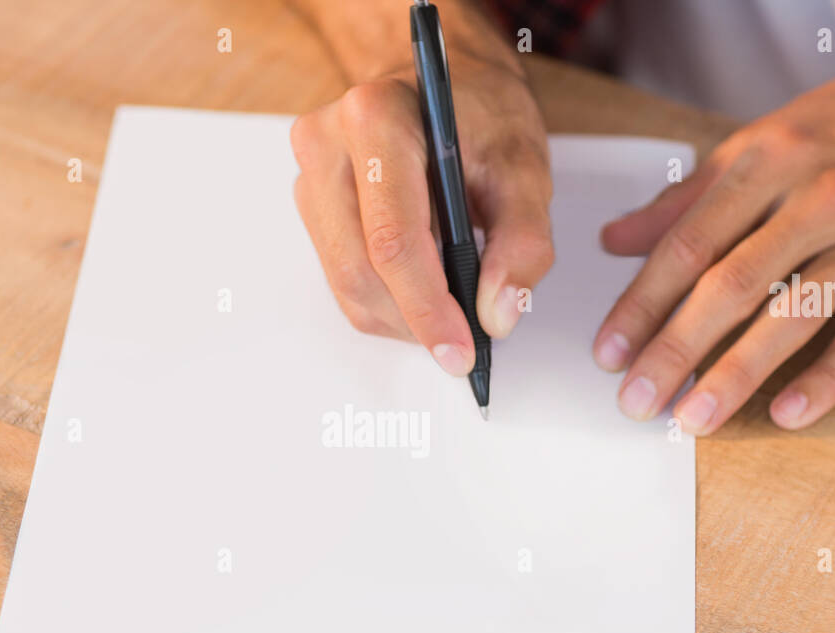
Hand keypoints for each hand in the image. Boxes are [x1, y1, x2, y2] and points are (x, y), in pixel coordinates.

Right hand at [290, 54, 553, 375]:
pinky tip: (423, 288)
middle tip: (462, 344)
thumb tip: (496, 314)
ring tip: (450, 310)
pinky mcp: (311, 205)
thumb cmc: (481, 115)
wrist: (444, 83)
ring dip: (400, 317)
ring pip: (346, 283)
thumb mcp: (524, 168)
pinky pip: (342, 277)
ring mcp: (310, 176)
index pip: (392, 237)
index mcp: (375, 117)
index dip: (427, 305)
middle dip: (414, 320)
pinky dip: (386, 301)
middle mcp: (326, 143)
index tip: (461, 348)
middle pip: (360, 269)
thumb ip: (521, 242)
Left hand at [594, 71, 834, 433]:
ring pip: (794, 315)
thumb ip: (685, 200)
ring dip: (736, 374)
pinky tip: (784, 413)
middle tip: (635, 399)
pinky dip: (826, 381)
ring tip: (692, 419)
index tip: (609, 351)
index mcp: (771, 160)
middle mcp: (822, 198)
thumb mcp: (761, 146)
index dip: (643, 302)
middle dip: (675, 349)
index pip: (690, 242)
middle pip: (732, 284)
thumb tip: (613, 241)